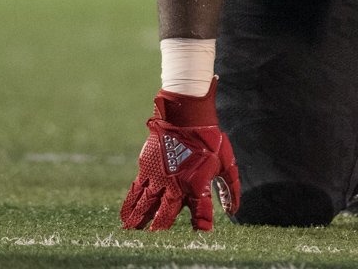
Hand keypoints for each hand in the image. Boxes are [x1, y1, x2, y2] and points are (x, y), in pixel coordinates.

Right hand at [121, 79, 240, 230]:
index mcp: (197, 186)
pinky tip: (125, 216)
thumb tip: (232, 209)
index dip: (202, 228)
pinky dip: (129, 205)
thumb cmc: (209, 139)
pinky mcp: (146, 169)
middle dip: (160, 232)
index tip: (202, 238)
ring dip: (138, 222)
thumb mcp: (226, 163)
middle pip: (165, 217)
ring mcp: (158, 179)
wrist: (186, 115)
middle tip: (153, 243)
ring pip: (146, 207)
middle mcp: (176, 187)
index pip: (201, 216)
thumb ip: (230, 188)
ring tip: (130, 235)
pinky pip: (135, 192)